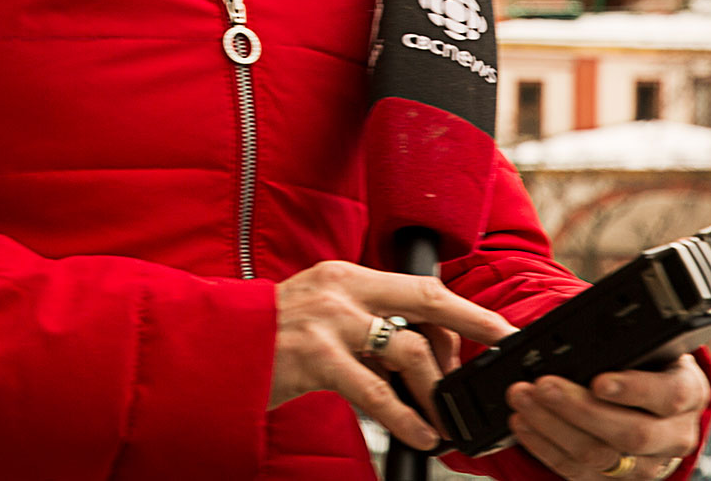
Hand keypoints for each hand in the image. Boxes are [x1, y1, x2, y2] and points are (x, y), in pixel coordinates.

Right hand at [271, 259, 516, 452]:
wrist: (210, 347)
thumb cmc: (268, 338)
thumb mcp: (323, 318)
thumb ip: (367, 327)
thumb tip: (419, 357)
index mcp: (348, 276)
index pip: (422, 286)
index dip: (466, 310)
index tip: (500, 330)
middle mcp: (343, 289)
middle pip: (427, 301)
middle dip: (470, 332)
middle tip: (491, 368)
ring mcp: (329, 320)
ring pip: (406, 348)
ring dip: (433, 389)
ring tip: (444, 419)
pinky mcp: (314, 355)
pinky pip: (374, 390)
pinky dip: (404, 417)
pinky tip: (420, 434)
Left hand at [505, 356, 710, 479]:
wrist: (655, 410)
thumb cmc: (643, 369)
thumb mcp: (639, 347)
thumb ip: (596, 336)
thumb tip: (524, 326)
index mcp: (687, 391)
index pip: (670, 395)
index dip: (634, 389)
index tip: (597, 381)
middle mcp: (676, 434)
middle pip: (633, 433)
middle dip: (580, 409)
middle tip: (543, 386)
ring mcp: (650, 464)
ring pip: (603, 456)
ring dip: (554, 428)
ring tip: (523, 402)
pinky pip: (581, 473)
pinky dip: (547, 448)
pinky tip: (526, 425)